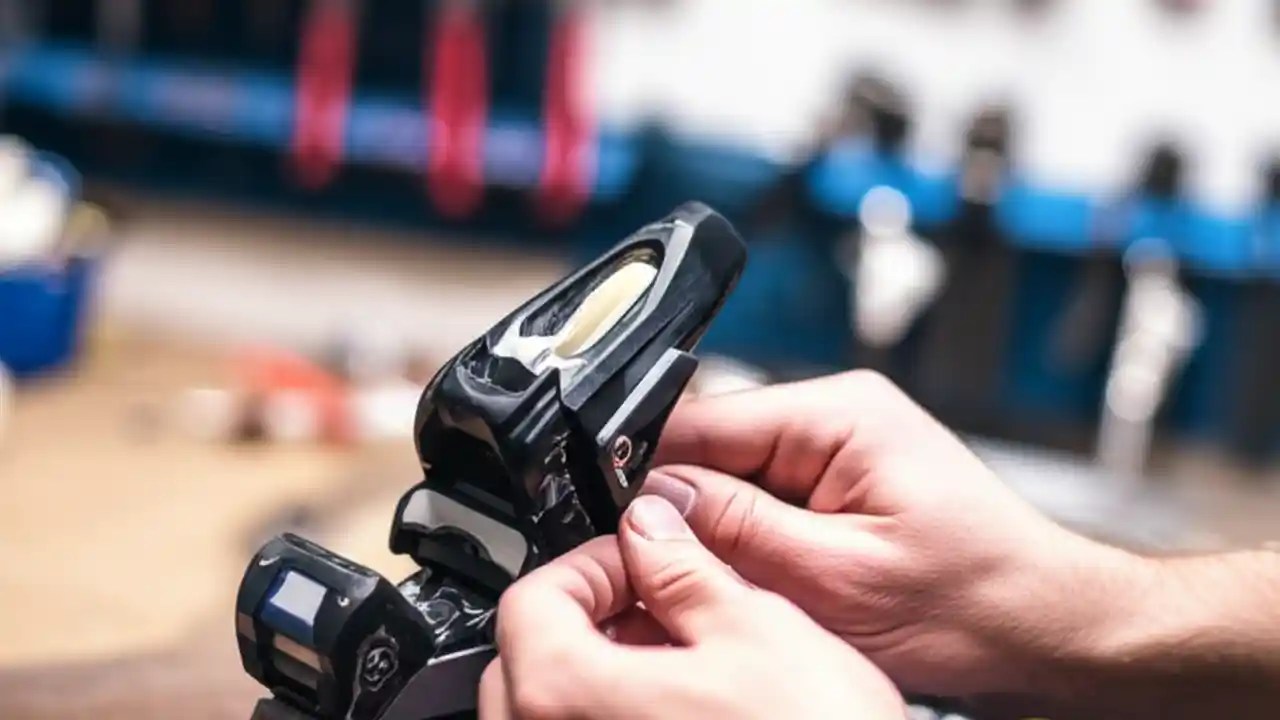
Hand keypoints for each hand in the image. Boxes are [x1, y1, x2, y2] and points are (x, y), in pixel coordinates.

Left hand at [479, 495, 903, 719]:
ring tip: (686, 669)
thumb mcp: (756, 630)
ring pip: (556, 715)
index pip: (532, 600)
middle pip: (532, 661)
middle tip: (667, 609)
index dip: (596, 564)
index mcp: (563, 694)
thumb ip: (681, 570)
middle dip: (598, 621)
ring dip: (607, 677)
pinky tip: (685, 718)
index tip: (643, 562)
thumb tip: (649, 531)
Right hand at [646, 370, 1149, 699]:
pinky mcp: (846, 485)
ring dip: (728, 532)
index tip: (618, 521)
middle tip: (682, 571)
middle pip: (720, 450)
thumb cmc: (973, 600)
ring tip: (748, 580)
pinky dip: (759, 543)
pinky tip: (774, 580)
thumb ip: (737, 527)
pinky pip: (773, 504)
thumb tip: (655, 496)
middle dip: (694, 511)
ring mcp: (843, 449)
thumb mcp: (835, 576)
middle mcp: (839, 416)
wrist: (1044, 627)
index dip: (652, 472)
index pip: (707, 420)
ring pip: (741, 482)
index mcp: (839, 413)